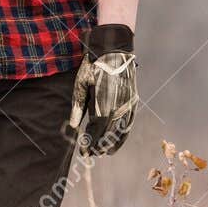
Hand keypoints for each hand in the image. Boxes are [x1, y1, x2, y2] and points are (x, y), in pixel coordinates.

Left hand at [67, 24, 137, 154]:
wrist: (114, 52)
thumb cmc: (93, 68)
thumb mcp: (80, 86)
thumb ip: (78, 108)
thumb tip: (74, 127)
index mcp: (102, 107)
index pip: (95, 133)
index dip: (89, 144)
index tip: (84, 153)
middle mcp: (117, 109)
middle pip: (107, 135)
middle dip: (99, 146)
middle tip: (91, 155)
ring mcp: (127, 106)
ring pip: (121, 132)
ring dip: (112, 144)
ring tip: (104, 152)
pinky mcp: (133, 101)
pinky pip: (130, 123)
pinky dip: (124, 134)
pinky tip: (118, 140)